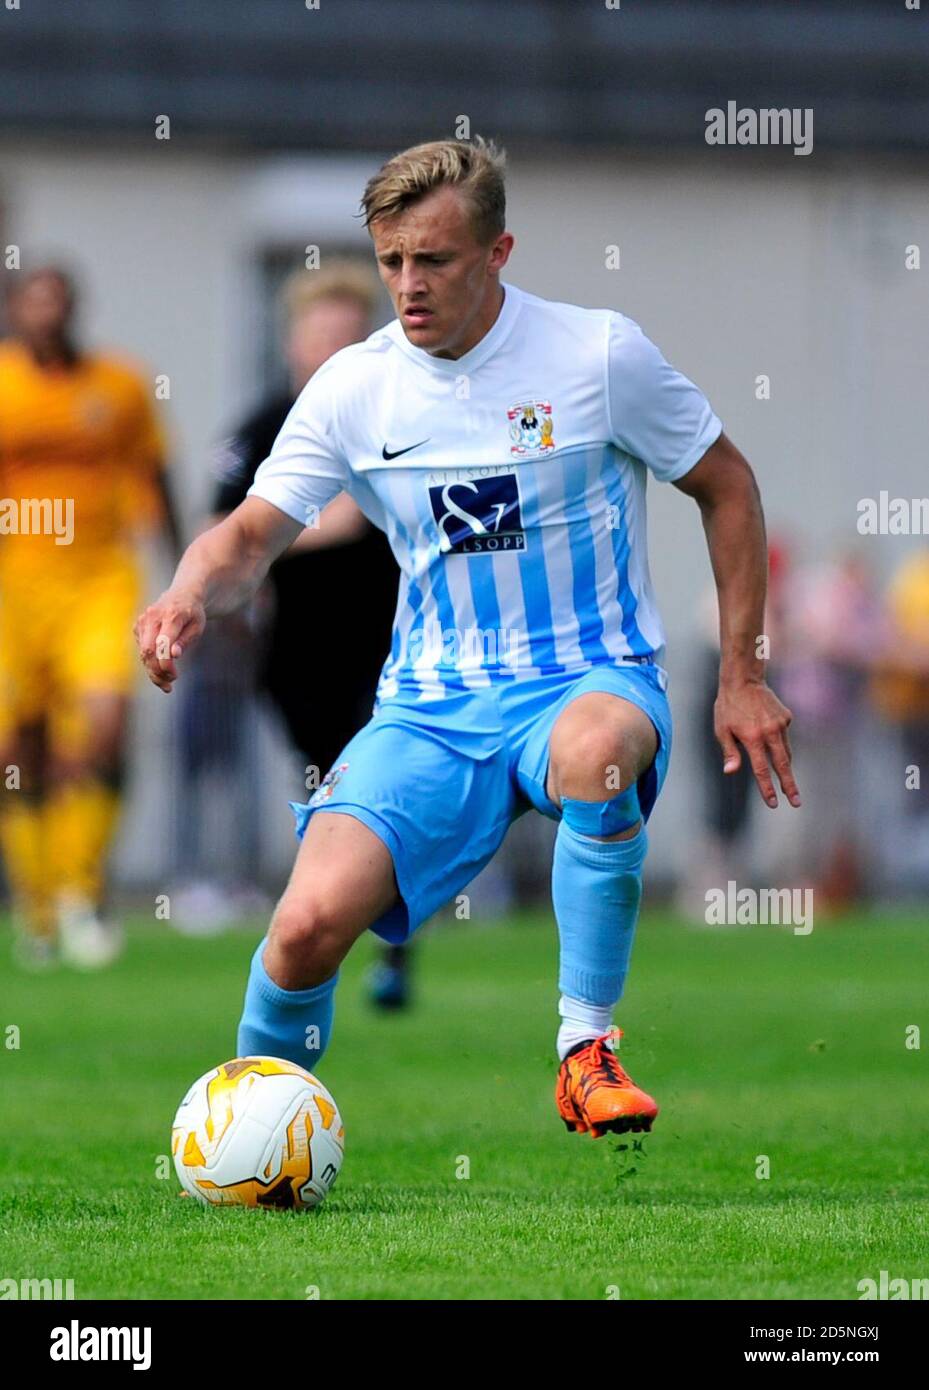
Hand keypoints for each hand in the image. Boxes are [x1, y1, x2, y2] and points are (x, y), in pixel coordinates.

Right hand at [133, 590, 206, 692]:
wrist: (181, 595)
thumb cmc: (192, 613)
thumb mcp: (197, 626)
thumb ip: (185, 640)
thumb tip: (174, 655)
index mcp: (171, 615)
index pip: (162, 643)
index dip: (165, 663)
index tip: (174, 676)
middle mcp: (153, 616)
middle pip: (148, 650)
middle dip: (157, 671)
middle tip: (169, 685)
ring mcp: (143, 621)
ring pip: (143, 653)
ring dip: (153, 671)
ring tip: (167, 683)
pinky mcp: (138, 627)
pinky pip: (141, 650)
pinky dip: (150, 663)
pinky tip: (161, 669)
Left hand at [714, 677, 800, 808]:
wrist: (743, 679)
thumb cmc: (728, 707)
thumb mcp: (722, 730)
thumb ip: (730, 752)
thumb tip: (731, 772)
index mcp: (752, 737)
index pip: (761, 769)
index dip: (767, 788)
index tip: (774, 803)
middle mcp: (769, 732)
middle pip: (783, 765)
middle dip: (790, 785)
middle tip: (797, 802)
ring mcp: (780, 724)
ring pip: (786, 752)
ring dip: (786, 768)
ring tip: (787, 782)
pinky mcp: (786, 717)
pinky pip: (784, 736)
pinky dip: (779, 742)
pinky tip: (768, 735)